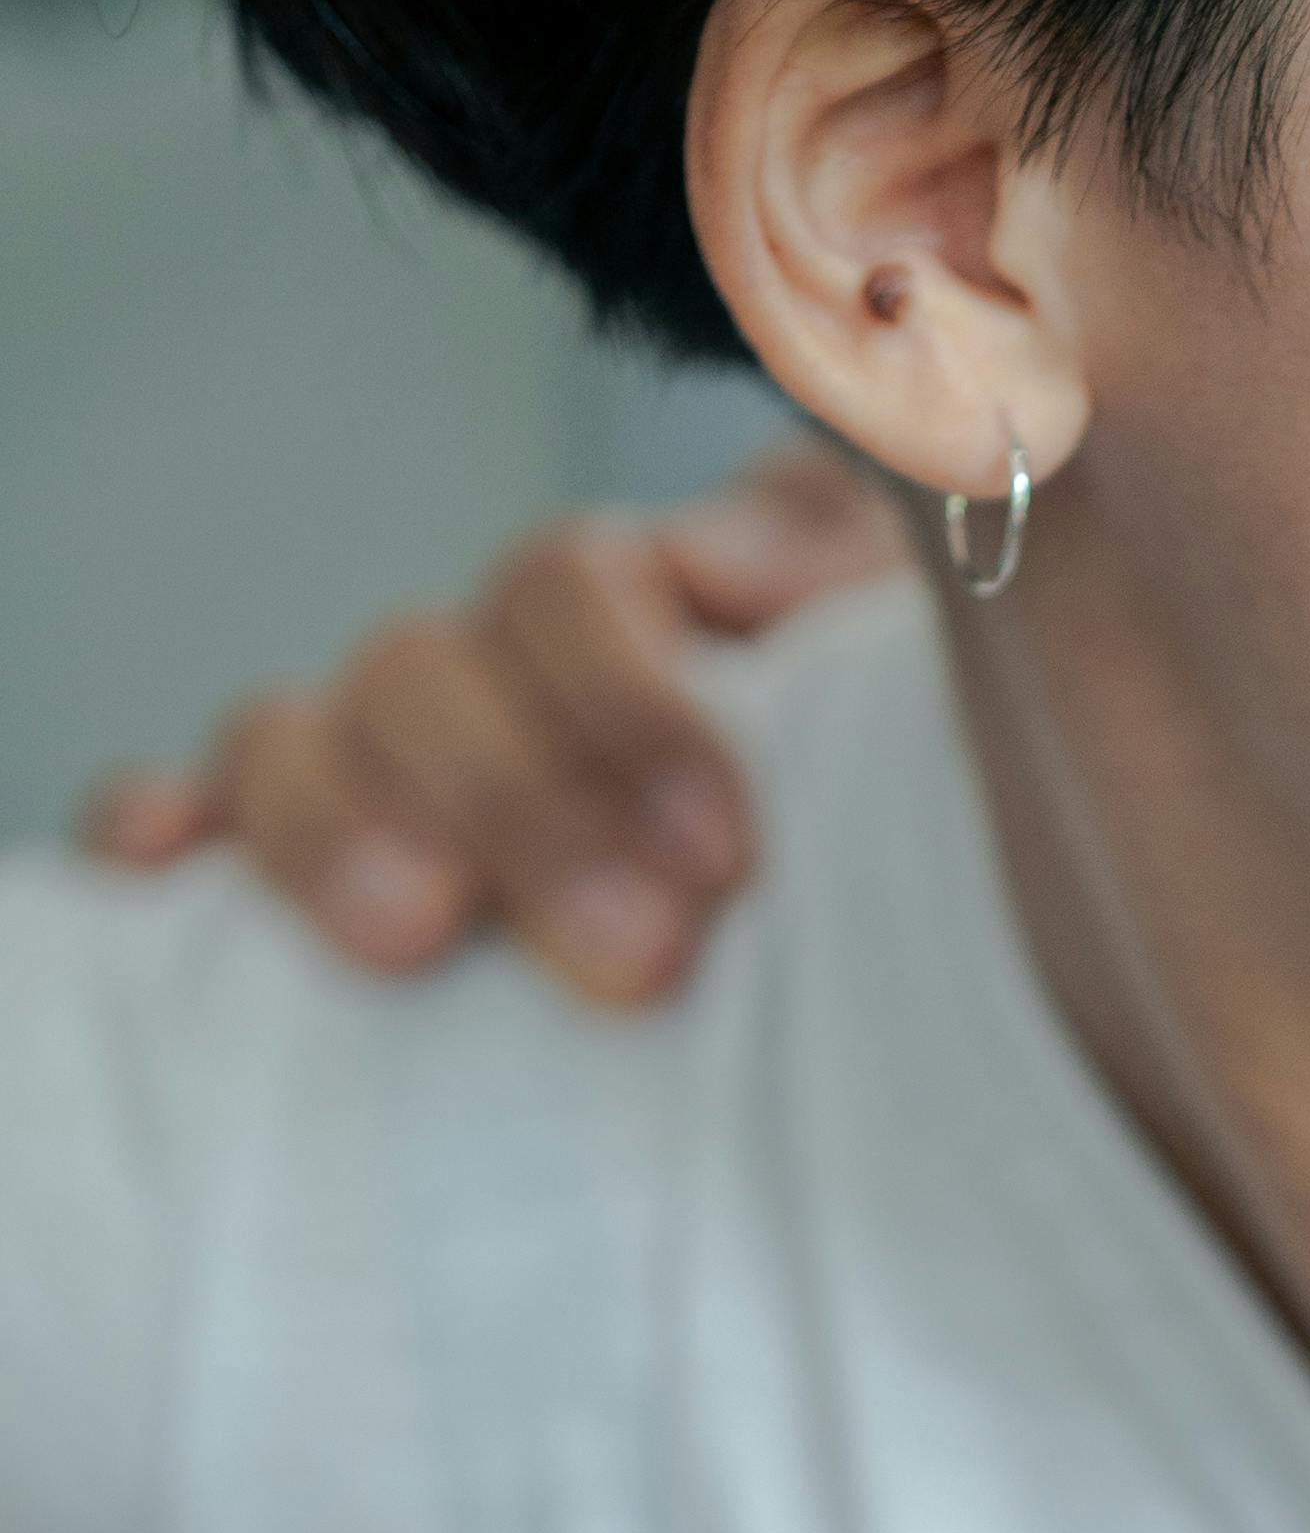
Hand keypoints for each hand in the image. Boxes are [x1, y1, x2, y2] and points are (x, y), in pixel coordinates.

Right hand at [75, 441, 891, 1003]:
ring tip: (413, 941)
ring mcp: (387, 763)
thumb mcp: (906, 678)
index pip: (572, 589)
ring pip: (296, 735)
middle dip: (520, 813)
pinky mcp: (304, 865)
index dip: (632, 707)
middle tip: (635, 963)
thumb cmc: (896, 802)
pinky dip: (162, 827)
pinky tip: (167, 860)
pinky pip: (192, 816)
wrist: (924, 934)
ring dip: (339, 827)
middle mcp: (487, 669)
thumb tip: (727, 568)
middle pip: (424, 670)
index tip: (724, 856)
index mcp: (630, 606)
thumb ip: (844, 587)